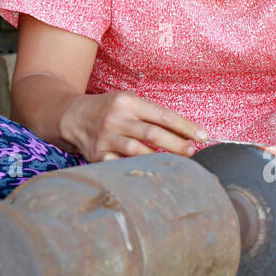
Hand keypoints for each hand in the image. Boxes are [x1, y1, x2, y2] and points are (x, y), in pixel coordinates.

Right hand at [59, 91, 208, 162]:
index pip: (163, 115)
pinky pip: (121, 166)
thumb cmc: (109, 110)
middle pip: (153, 134)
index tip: (204, 137)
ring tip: (177, 164)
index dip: (186, 127)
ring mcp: (105, 138)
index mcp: (127, 102)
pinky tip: (152, 173)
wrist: (71, 117)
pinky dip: (138, 170)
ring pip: (138, 151)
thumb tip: (186, 134)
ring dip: (161, 160)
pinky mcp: (97, 156)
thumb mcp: (128, 102)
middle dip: (177, 145)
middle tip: (192, 152)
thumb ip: (153, 115)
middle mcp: (115, 119)